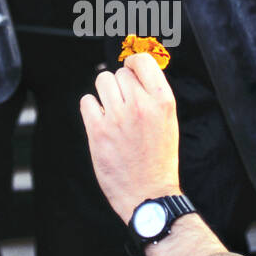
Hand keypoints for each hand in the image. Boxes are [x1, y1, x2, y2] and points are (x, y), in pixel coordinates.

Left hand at [79, 53, 180, 223]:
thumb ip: (153, 96)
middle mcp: (140, 105)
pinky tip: (100, 122)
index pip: (143, 61)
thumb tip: (134, 72)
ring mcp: (117, 117)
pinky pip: (87, 101)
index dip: (133, 62)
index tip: (129, 68)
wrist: (149, 194)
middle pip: (120, 73)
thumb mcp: (168, 122)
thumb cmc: (159, 160)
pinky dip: (91, 109)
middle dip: (120, 86)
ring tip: (111, 111)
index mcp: (163, 101)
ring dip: (104, 93)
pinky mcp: (98, 131)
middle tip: (123, 105)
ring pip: (102, 81)